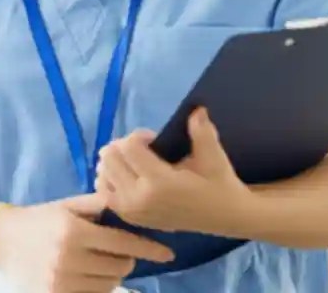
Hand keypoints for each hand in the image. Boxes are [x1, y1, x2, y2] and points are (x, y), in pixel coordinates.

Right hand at [0, 191, 174, 292]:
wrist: (3, 240)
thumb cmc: (42, 218)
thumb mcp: (69, 205)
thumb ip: (100, 203)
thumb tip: (133, 201)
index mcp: (74, 231)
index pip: (123, 242)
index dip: (149, 248)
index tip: (167, 252)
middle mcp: (68, 258)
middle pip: (120, 267)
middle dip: (126, 258)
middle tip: (117, 250)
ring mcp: (60, 281)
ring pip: (108, 284)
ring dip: (112, 274)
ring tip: (101, 261)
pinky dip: (97, 287)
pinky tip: (89, 274)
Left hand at [95, 107, 255, 235]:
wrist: (225, 217)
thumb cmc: (219, 185)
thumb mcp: (214, 156)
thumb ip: (202, 131)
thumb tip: (196, 109)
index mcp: (159, 183)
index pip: (129, 147)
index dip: (139, 135)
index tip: (154, 138)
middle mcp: (138, 198)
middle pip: (110, 158)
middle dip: (123, 146)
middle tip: (142, 148)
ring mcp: (131, 211)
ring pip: (102, 174)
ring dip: (115, 162)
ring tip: (135, 162)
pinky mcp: (130, 218)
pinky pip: (103, 193)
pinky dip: (110, 180)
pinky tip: (128, 176)